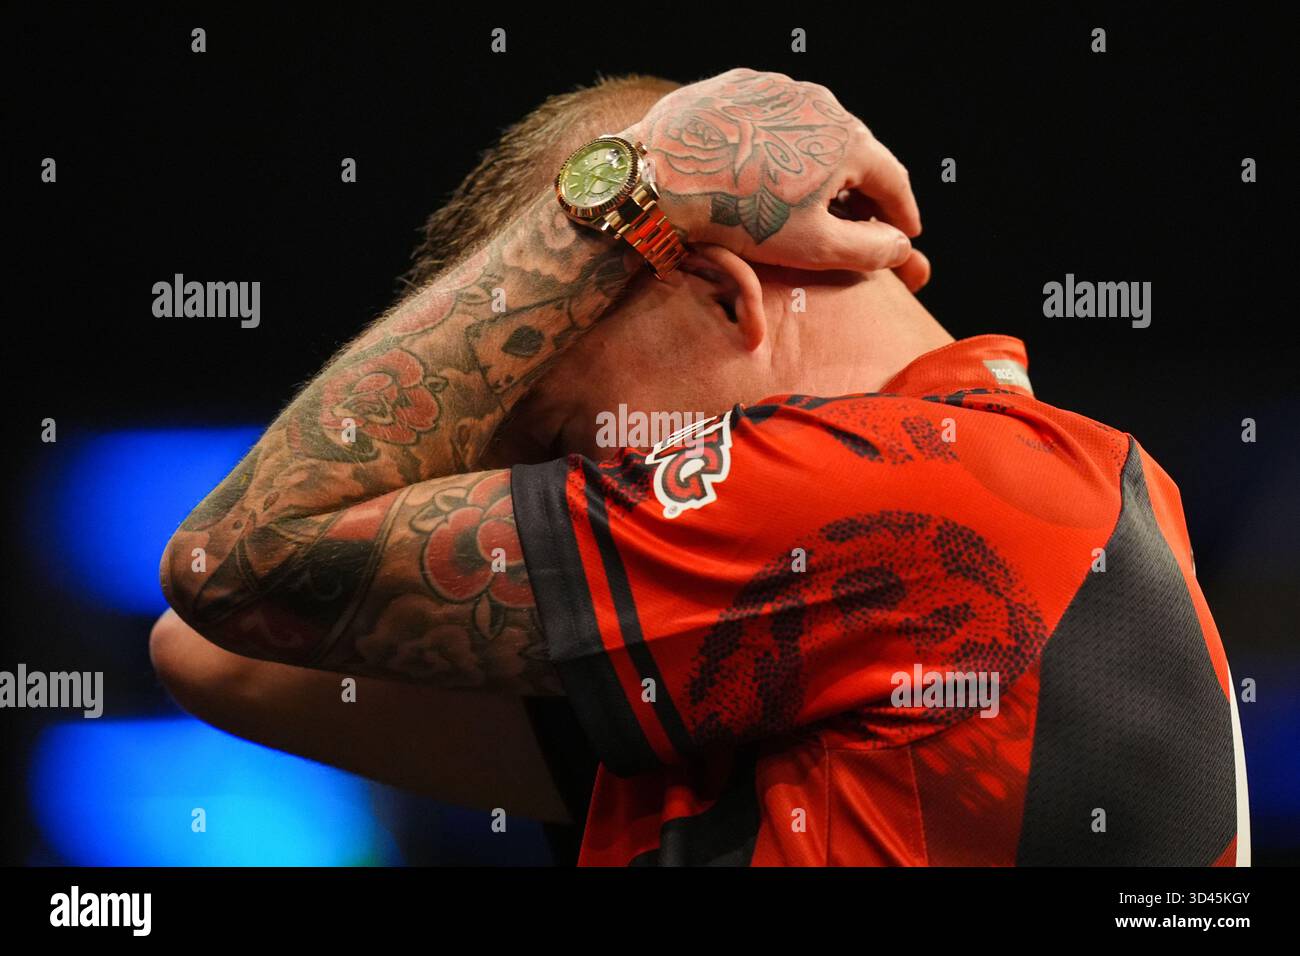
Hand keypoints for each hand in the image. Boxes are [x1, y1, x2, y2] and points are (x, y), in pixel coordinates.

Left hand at [626, 68, 921, 272]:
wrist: (660, 176)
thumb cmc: (739, 217)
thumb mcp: (812, 247)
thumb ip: (868, 249)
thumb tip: (900, 246)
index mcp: (848, 140)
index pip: (893, 180)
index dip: (903, 213)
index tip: (908, 234)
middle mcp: (822, 103)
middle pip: (857, 152)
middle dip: (864, 189)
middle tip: (866, 220)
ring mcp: (780, 88)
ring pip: (815, 131)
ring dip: (824, 163)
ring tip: (817, 196)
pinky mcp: (742, 84)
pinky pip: (775, 118)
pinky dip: (784, 144)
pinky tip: (771, 169)